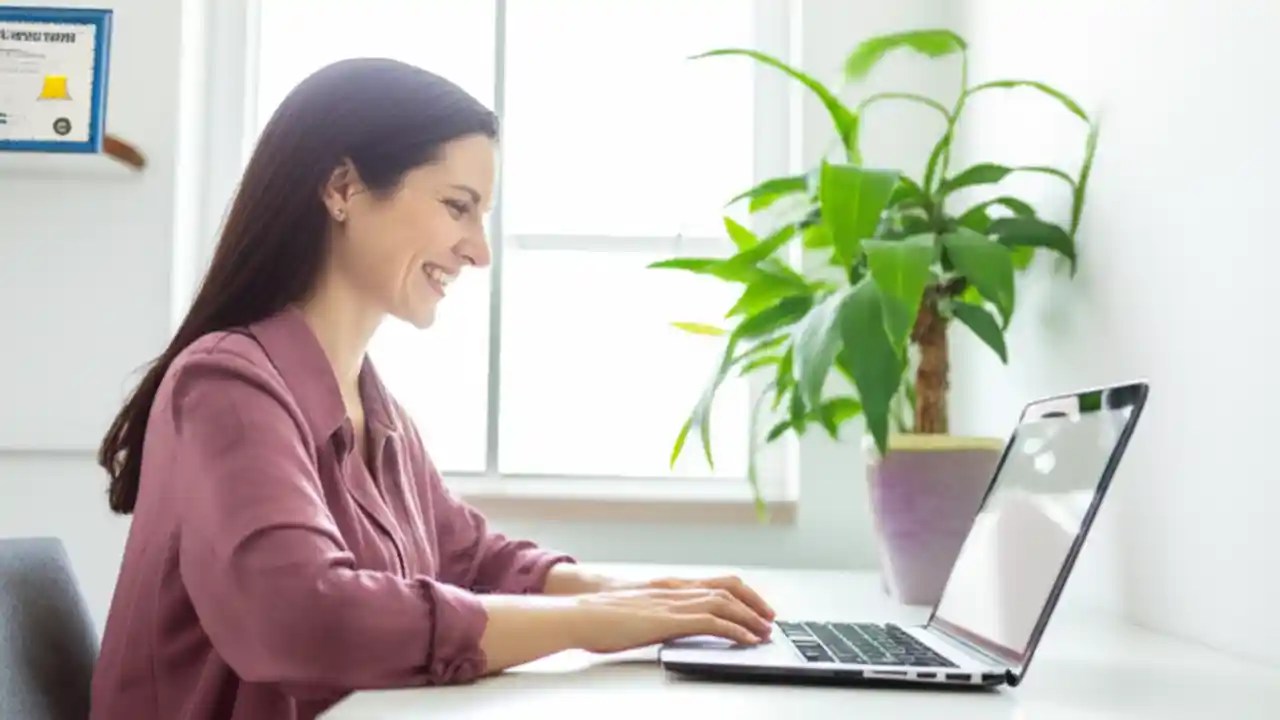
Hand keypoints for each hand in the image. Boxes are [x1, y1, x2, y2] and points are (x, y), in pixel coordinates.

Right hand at [567, 585, 773, 653]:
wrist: (579, 613)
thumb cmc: (600, 616)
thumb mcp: (636, 610)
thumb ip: (656, 613)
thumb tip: (666, 625)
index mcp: (669, 587)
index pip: (715, 582)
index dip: (741, 593)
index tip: (756, 607)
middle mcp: (675, 589)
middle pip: (727, 588)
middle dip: (754, 603)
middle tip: (770, 619)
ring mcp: (673, 603)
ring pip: (724, 602)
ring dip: (750, 617)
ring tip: (764, 632)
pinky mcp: (669, 620)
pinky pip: (712, 622)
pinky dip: (735, 630)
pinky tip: (746, 640)